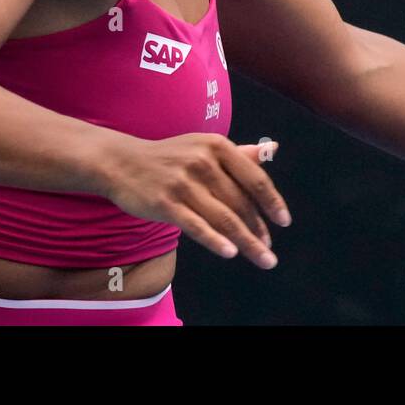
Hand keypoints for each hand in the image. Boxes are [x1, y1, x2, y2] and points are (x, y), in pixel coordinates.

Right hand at [101, 133, 290, 268]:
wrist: (121, 161)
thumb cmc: (169, 157)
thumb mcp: (203, 146)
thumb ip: (238, 153)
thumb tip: (272, 150)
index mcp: (217, 146)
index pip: (254, 178)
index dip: (272, 202)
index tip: (284, 221)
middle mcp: (202, 161)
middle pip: (240, 203)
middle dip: (259, 230)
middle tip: (269, 250)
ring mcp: (183, 183)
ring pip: (223, 218)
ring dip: (246, 242)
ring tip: (262, 258)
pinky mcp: (165, 203)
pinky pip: (196, 226)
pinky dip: (215, 241)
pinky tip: (231, 253)